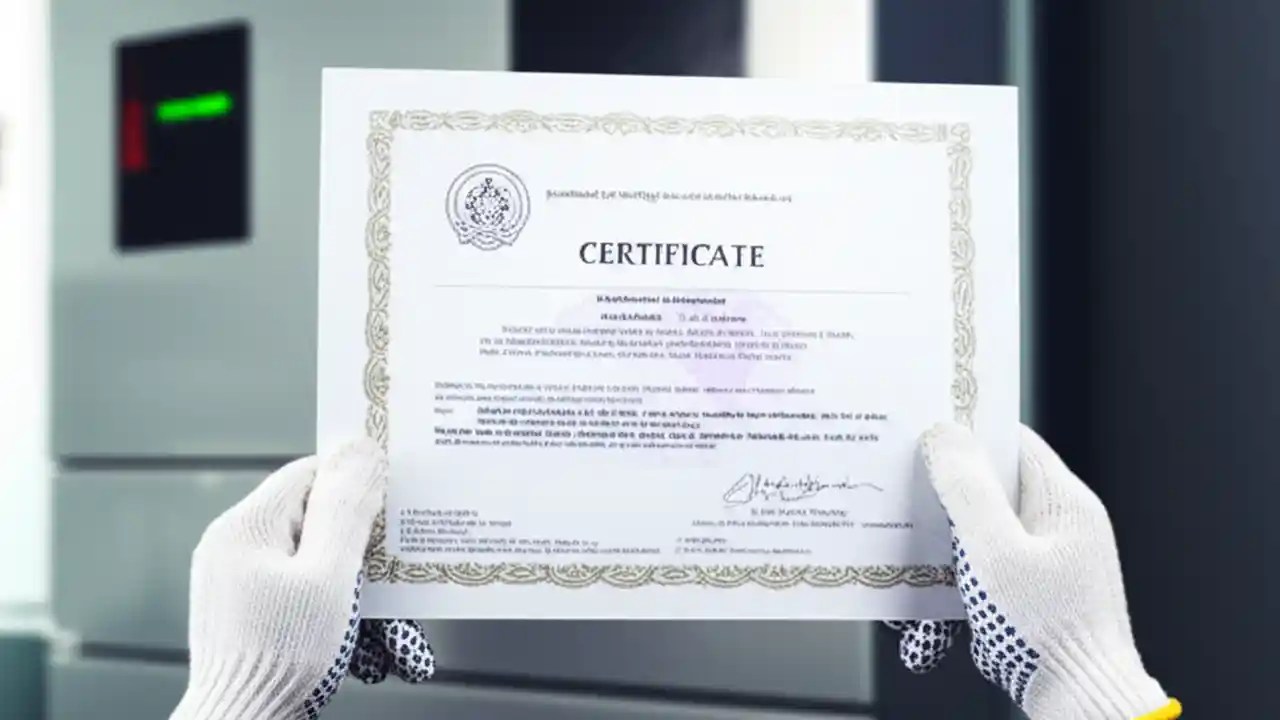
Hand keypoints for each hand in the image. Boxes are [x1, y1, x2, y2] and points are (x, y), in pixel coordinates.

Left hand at [172, 439, 433, 719]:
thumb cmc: (282, 654)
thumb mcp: (328, 576)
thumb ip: (344, 510)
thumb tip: (360, 448)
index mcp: (245, 526)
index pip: (309, 473)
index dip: (353, 484)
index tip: (390, 509)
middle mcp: (231, 546)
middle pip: (310, 515)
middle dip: (354, 542)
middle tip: (386, 571)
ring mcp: (232, 579)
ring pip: (306, 555)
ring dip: (345, 579)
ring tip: (370, 614)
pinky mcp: (240, 610)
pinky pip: (293, 586)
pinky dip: (325, 601)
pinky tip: (348, 630)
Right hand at [889, 424, 1178, 719]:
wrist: (1082, 702)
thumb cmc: (1046, 628)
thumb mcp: (995, 551)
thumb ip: (968, 490)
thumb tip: (945, 433)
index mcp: (1063, 501)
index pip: (1011, 440)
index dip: (967, 430)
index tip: (921, 430)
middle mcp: (1061, 524)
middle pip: (994, 483)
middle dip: (946, 489)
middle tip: (901, 489)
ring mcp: (1051, 559)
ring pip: (986, 527)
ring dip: (947, 538)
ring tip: (909, 548)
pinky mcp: (1037, 592)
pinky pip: (989, 564)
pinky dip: (959, 572)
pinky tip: (932, 594)